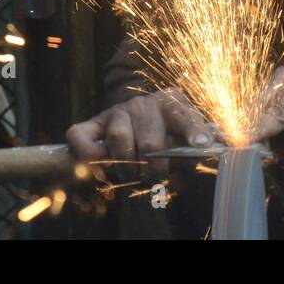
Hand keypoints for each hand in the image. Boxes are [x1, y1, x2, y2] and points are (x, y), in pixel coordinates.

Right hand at [66, 88, 210, 179]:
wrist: (138, 116)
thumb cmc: (164, 133)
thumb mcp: (181, 137)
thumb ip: (189, 151)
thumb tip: (202, 157)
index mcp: (172, 103)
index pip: (184, 116)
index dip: (193, 131)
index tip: (201, 145)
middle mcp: (144, 104)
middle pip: (151, 140)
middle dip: (155, 169)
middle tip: (156, 181)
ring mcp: (118, 112)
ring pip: (119, 139)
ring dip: (127, 166)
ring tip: (133, 176)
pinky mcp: (95, 122)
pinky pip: (81, 134)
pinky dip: (87, 151)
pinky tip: (99, 162)